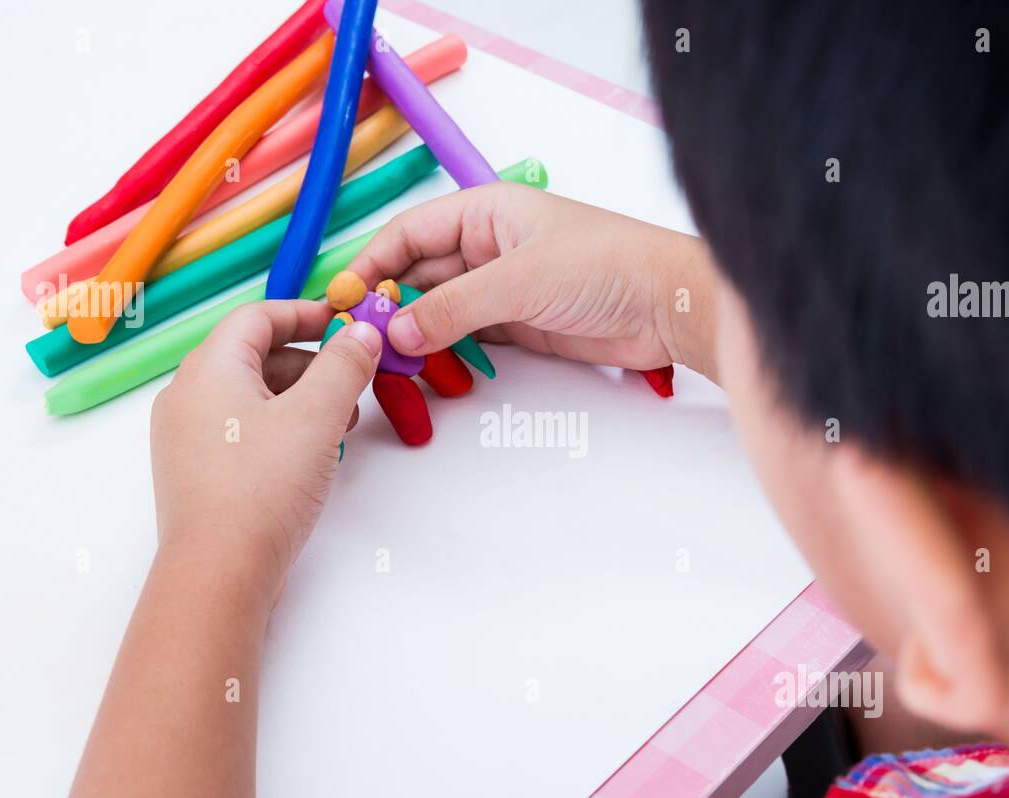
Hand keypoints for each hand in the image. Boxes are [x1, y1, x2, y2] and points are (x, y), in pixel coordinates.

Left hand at [149, 299, 381, 601]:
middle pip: (254, 355)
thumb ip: (344, 365)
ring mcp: (186, 437)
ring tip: (341, 423)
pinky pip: (241, 430)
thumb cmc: (262, 488)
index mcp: (208, 368)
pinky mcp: (196, 473)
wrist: (219, 573)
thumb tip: (362, 332)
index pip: (256, 317)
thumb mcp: (317, 416)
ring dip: (300, 399)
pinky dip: (280, 428)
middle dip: (310, 363)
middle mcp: (187, 396)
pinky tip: (312, 455)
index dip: (305, 313)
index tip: (345, 323)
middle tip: (353, 381)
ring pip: (250, 396)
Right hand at [321, 183, 720, 380]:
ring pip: (437, 312)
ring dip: (412, 337)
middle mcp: (487, 247)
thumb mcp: (520, 280)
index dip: (371, 265)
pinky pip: (464, 338)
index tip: (341, 299)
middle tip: (358, 343)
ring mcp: (501, 288)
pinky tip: (423, 373)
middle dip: (387, 308)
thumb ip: (454, 307)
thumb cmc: (608, 265)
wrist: (667, 306)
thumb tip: (396, 333)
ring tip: (387, 366)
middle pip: (418, 276)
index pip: (409, 234)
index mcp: (485, 212)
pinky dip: (441, 355)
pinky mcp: (517, 326)